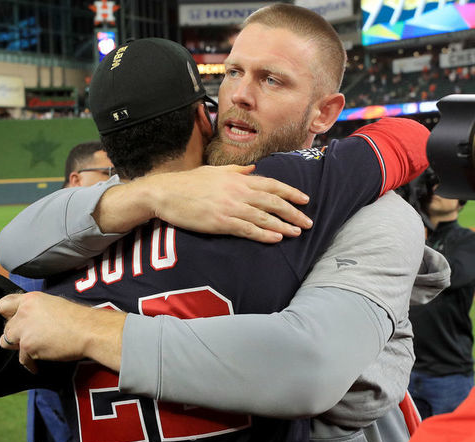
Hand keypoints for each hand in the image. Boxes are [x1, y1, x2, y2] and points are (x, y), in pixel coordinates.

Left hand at [0, 292, 124, 372]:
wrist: (87, 331)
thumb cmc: (77, 318)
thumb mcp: (53, 304)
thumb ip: (36, 310)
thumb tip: (31, 320)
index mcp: (30, 299)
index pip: (3, 304)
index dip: (8, 314)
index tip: (14, 320)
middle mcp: (23, 313)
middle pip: (5, 327)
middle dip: (15, 334)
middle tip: (29, 337)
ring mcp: (24, 330)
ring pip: (6, 342)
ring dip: (18, 346)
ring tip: (30, 349)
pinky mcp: (28, 346)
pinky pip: (22, 359)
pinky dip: (30, 364)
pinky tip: (36, 364)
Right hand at [96, 164, 311, 242]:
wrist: (166, 193)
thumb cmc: (188, 183)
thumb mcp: (214, 171)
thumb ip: (236, 171)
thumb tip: (252, 169)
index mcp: (238, 179)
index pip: (271, 184)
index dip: (291, 192)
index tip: (305, 199)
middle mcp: (238, 192)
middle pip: (273, 201)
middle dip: (293, 212)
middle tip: (309, 222)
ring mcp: (230, 207)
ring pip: (264, 216)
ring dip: (283, 225)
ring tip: (298, 232)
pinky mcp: (221, 222)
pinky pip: (248, 229)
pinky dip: (264, 234)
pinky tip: (277, 238)